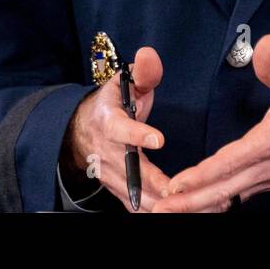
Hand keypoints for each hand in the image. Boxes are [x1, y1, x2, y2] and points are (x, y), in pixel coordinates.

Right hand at [64, 45, 170, 211]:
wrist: (83, 130)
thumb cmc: (114, 104)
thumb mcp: (125, 82)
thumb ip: (142, 73)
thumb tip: (149, 55)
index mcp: (109, 121)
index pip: (122, 129)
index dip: (138, 134)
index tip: (159, 139)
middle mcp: (107, 151)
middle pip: (131, 172)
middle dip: (154, 183)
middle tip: (179, 190)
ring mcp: (111, 174)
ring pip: (134, 194)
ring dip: (158, 202)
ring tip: (186, 206)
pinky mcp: (117, 190)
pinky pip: (135, 206)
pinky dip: (155, 211)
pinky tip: (178, 213)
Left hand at [153, 34, 269, 211]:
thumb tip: (265, 41)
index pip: (230, 162)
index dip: (202, 174)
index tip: (177, 183)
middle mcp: (267, 166)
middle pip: (224, 190)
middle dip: (192, 202)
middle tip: (162, 208)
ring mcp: (268, 178)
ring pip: (230, 198)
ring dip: (201, 207)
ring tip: (170, 212)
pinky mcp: (269, 180)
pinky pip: (238, 198)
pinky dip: (216, 204)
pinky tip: (199, 207)